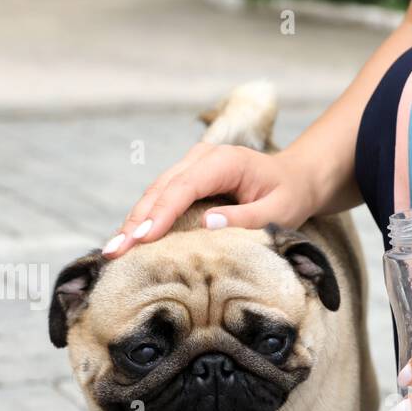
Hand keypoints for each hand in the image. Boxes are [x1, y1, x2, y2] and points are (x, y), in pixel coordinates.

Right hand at [102, 145, 314, 257]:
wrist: (297, 177)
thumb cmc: (290, 196)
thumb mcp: (280, 212)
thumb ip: (246, 218)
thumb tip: (207, 224)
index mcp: (225, 161)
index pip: (184, 187)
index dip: (160, 213)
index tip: (141, 238)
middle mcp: (203, 158)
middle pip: (161, 189)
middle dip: (136, 221)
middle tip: (115, 252)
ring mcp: (192, 166)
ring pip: (155, 193)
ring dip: (134, 222)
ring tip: (114, 250)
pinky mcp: (188, 179)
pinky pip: (162, 198)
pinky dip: (145, 219)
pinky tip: (129, 240)